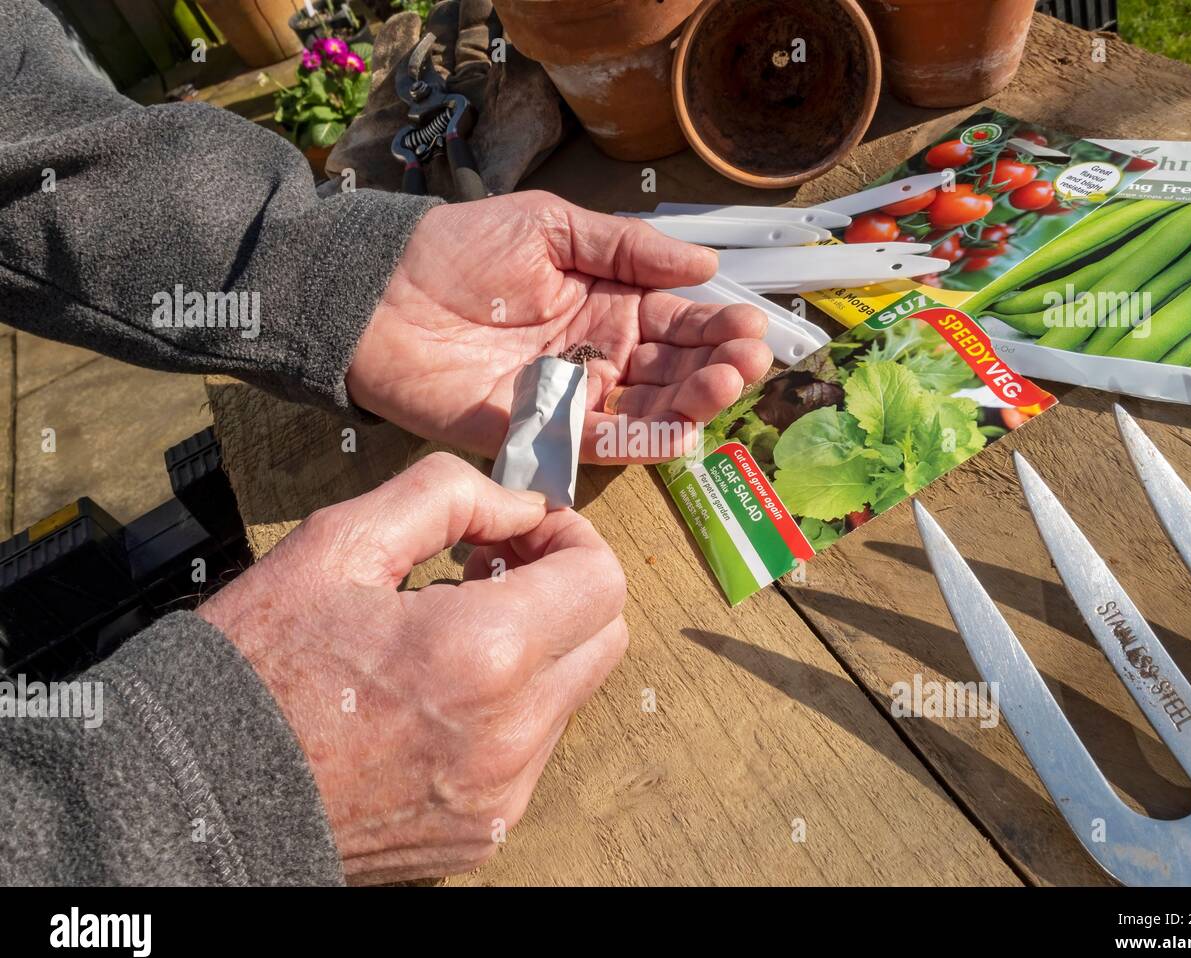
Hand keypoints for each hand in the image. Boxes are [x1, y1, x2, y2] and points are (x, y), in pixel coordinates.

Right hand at [197, 453, 626, 883]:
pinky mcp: (482, 832)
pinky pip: (530, 753)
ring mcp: (500, 793)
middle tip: (494, 572)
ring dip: (534, 652)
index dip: (571, 540)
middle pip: (604, 639)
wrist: (195, 793)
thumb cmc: (257, 665)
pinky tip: (437, 696)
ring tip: (450, 634)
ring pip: (569, 697)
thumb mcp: (338, 543)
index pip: (602, 582)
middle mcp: (509, 735)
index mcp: (482, 654)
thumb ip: (447, 497)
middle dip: (565, 591)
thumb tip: (521, 507)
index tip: (524, 534)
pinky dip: (505, 713)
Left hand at [347, 190, 772, 462]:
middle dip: (717, 368)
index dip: (717, 327)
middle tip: (747, 362)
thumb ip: (627, 247)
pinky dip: (642, 440)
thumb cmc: (463, 249)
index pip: (678, 323)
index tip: (751, 328)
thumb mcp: (553, 225)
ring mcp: (573, 396)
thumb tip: (705, 262)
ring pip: (648, 409)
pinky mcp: (540, 432)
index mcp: (610, 304)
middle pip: (674, 371)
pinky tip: (681, 429)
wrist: (382, 290)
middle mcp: (600, 356)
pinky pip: (600, 442)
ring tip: (726, 383)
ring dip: (692, 402)